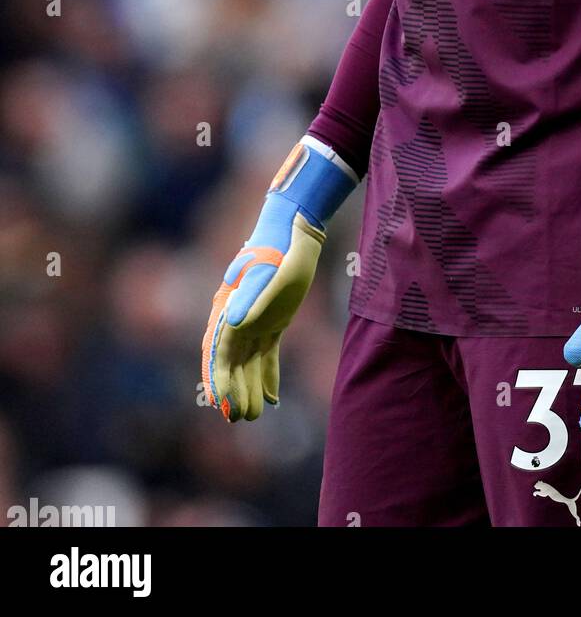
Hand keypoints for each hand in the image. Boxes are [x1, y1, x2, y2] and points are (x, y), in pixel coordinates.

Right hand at [201, 137, 355, 421]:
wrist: (296, 229)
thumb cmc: (284, 249)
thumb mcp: (274, 272)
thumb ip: (254, 297)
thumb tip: (234, 325)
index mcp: (229, 305)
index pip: (218, 349)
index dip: (217, 376)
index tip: (219, 401)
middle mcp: (236, 316)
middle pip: (230, 360)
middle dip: (231, 390)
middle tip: (238, 419)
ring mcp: (253, 319)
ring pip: (247, 362)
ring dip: (248, 388)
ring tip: (252, 417)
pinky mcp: (272, 321)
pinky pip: (265, 354)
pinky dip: (267, 376)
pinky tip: (272, 398)